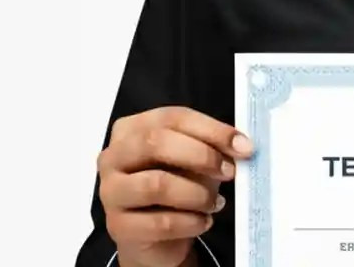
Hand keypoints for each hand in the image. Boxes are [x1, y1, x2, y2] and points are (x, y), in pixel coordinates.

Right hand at [98, 106, 254, 266]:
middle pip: (156, 142)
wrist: (154, 236)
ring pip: (156, 184)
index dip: (212, 129)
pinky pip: (160, 222)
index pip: (172, 117)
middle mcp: (113, 156)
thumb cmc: (175, 187)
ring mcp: (111, 192)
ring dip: (197, 194)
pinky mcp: (118, 226)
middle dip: (201, 156)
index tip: (243, 146)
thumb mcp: (194, 161)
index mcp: (131, 129)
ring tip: (215, 203)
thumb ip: (211, 147)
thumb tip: (241, 146)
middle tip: (230, 172)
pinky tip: (203, 222)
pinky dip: (190, 222)